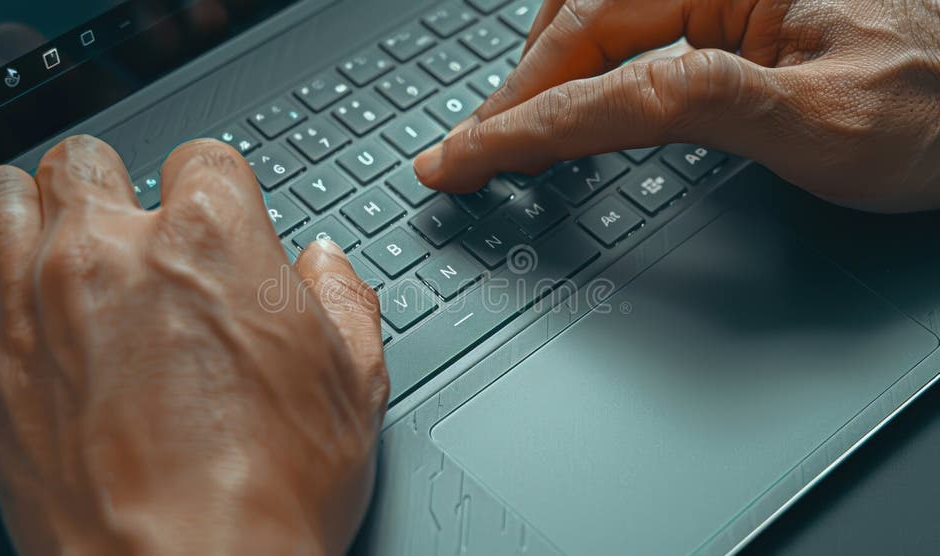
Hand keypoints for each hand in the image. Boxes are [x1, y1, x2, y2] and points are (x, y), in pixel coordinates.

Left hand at [0, 136, 387, 555]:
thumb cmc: (272, 489)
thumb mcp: (354, 384)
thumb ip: (343, 299)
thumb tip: (325, 264)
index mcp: (210, 243)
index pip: (203, 158)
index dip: (217, 187)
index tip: (218, 217)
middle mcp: (112, 256)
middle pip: (87, 159)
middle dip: (115, 185)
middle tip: (136, 230)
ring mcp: (38, 307)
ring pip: (2, 197)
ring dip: (35, 210)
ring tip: (62, 245)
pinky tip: (29, 322)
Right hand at [414, 0, 939, 212]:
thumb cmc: (934, 112)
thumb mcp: (822, 123)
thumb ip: (705, 103)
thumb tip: (600, 109)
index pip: (601, 65)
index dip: (523, 120)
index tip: (462, 159)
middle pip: (583, 23)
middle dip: (517, 90)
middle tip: (467, 148)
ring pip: (597, 11)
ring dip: (542, 63)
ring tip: (508, 118)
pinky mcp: (731, 9)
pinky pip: (630, 17)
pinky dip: (583, 53)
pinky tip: (573, 82)